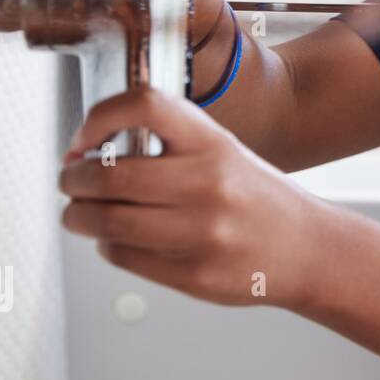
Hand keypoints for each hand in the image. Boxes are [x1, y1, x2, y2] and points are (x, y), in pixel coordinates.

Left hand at [58, 86, 333, 309]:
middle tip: (70, 180)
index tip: (85, 138)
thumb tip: (90, 152)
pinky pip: (124, 256)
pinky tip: (117, 239)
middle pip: (109, 175)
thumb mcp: (224, 153)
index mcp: (214, 143)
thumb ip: (169, 146)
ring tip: (79, 214)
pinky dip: (107, 245)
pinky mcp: (194, 274)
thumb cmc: (259, 199)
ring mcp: (202, 232)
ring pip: (107, 222)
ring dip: (78, 217)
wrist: (309, 248)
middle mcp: (208, 183)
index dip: (100, 117)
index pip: (145, 105)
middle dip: (74, 179)